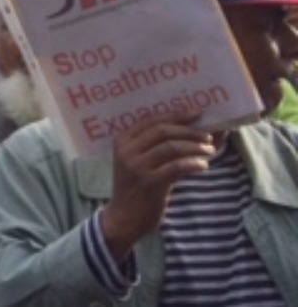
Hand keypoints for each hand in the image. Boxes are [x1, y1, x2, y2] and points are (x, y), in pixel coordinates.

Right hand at [100, 110, 214, 260]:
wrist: (124, 218)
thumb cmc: (137, 188)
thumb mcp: (138, 163)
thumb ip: (156, 147)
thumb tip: (192, 131)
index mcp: (123, 140)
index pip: (152, 120)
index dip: (177, 115)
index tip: (198, 114)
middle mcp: (127, 150)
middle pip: (163, 131)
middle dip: (189, 131)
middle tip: (207, 136)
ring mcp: (137, 166)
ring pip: (171, 147)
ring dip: (195, 147)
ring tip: (209, 151)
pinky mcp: (149, 183)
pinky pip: (177, 167)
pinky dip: (194, 164)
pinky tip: (203, 166)